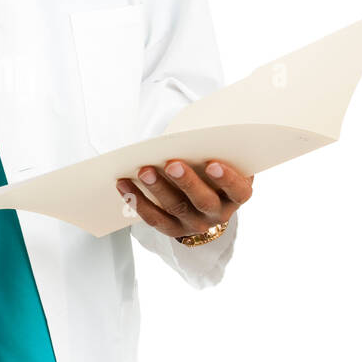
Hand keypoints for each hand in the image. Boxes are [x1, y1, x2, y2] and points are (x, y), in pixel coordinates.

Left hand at [116, 159, 253, 239]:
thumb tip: (194, 132)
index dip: (227, 179)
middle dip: (186, 181)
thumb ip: (216, 150)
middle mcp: (217, 214)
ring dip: (158, 188)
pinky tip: (123, 184)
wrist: (205, 199)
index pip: (238, 191)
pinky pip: (153, 218)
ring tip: (144, 170)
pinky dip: (137, 200)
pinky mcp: (172, 229)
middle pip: (203, 201)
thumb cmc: (212, 168)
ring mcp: (194, 224)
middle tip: (172, 164)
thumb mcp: (223, 160)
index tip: (213, 164)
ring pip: (175, 208)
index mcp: (235, 196)